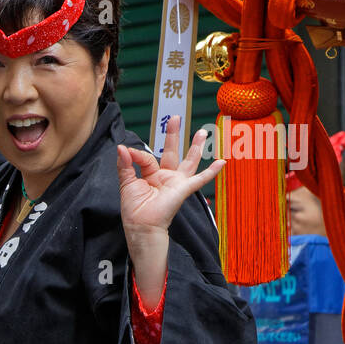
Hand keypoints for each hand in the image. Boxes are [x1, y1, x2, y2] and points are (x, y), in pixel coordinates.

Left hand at [116, 117, 222, 235]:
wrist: (142, 226)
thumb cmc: (134, 209)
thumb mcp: (126, 183)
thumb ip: (125, 164)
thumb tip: (121, 147)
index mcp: (151, 175)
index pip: (147, 157)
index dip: (136, 153)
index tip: (127, 151)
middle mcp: (166, 177)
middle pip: (171, 151)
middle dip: (173, 134)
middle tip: (175, 117)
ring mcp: (176, 182)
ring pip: (189, 160)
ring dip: (195, 146)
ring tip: (202, 132)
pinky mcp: (184, 189)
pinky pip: (201, 179)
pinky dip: (212, 172)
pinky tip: (222, 162)